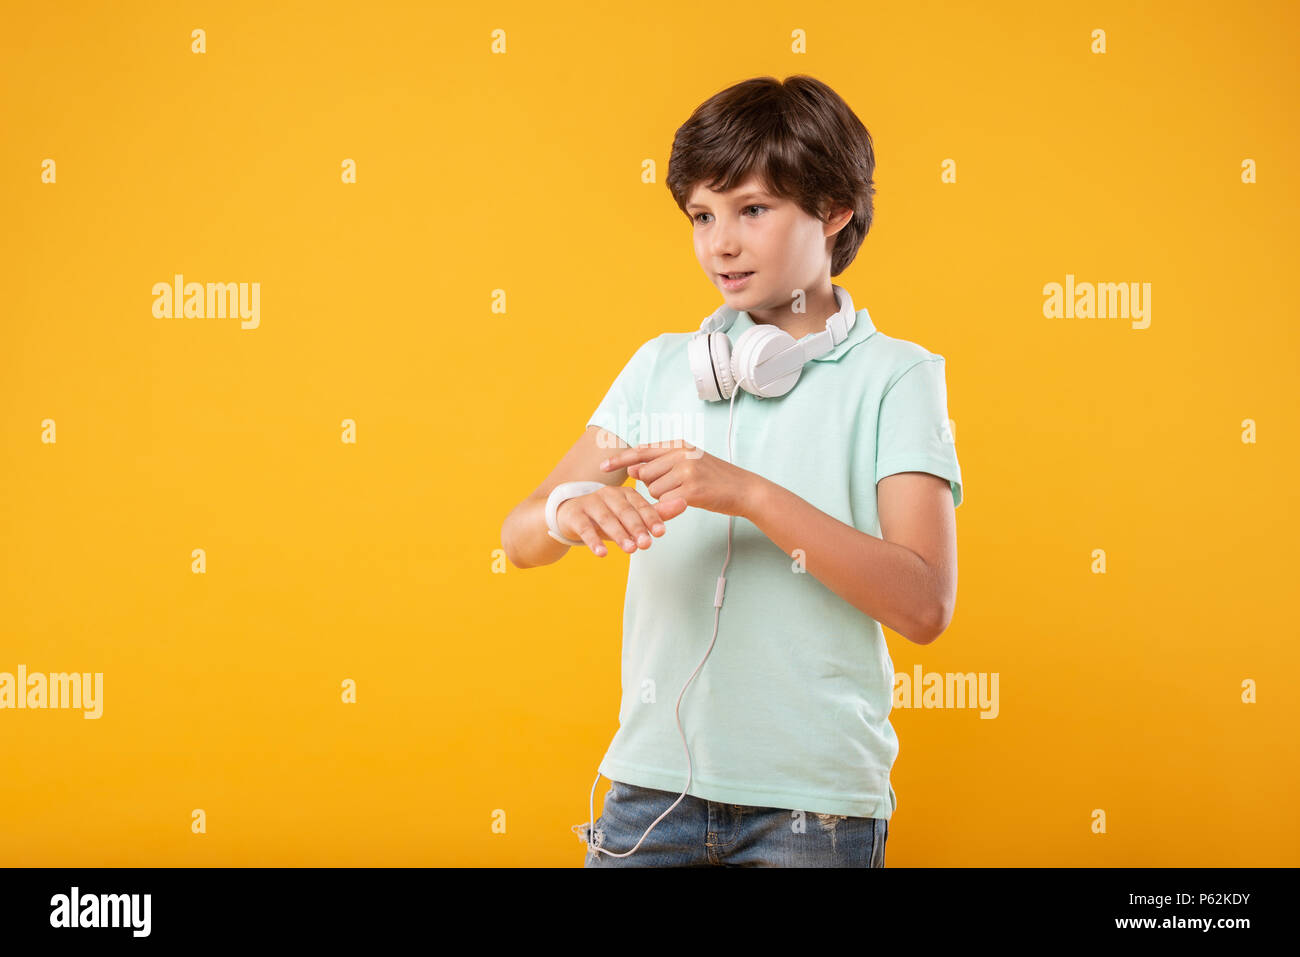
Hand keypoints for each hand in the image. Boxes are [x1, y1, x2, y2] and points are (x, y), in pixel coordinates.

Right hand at [556, 484, 683, 557]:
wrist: (570, 517)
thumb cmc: (607, 517)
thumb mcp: (631, 518)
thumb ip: (656, 513)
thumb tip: (684, 503)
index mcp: (624, 493)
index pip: (640, 505)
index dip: (651, 518)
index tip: (661, 533)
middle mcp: (608, 494)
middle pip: (624, 511)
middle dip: (636, 528)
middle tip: (647, 544)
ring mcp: (590, 503)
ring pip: (606, 519)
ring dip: (619, 534)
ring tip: (630, 550)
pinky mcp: (575, 514)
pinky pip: (584, 528)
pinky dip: (593, 541)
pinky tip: (602, 554)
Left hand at [600, 440, 760, 517]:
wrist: (744, 489)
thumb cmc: (715, 478)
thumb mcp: (689, 461)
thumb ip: (661, 464)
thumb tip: (633, 470)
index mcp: (678, 445)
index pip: (641, 451)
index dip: (620, 460)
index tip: (602, 468)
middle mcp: (680, 454)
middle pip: (644, 474)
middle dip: (652, 485)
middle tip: (675, 487)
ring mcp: (686, 471)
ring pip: (653, 490)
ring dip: (663, 497)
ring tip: (685, 492)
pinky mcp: (690, 490)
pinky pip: (664, 503)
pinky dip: (669, 507)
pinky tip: (687, 502)